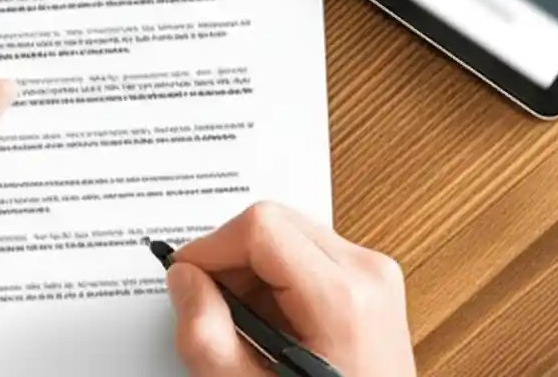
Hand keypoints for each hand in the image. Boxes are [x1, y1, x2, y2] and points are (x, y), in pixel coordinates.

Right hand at [167, 202, 415, 376]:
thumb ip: (205, 335)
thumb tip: (184, 278)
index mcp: (342, 297)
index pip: (260, 227)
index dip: (211, 248)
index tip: (188, 278)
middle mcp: (365, 271)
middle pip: (274, 222)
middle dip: (230, 259)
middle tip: (215, 308)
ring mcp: (372, 272)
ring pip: (287, 231)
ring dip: (251, 269)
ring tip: (247, 323)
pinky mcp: (369, 278)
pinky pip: (306, 250)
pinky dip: (275, 277)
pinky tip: (272, 320)